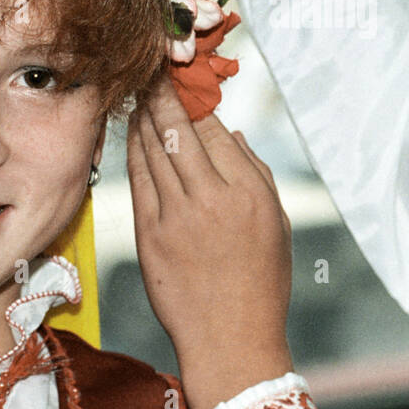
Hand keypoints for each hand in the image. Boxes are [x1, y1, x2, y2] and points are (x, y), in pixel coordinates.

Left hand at [126, 76, 293, 408]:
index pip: (214, 129)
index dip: (195, 99)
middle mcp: (212, 198)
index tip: (183, 78)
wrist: (231, 340)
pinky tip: (131, 132)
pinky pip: (137, 179)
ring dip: (143, 116)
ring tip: (138, 92)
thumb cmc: (262, 282)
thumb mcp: (277, 223)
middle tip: (151, 68)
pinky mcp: (149, 236)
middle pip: (178, 130)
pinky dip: (132, 150)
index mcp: (249, 192)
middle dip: (162, 94)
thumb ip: (255, 172)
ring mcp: (176, 217)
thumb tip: (230, 133)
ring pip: (152, 149)